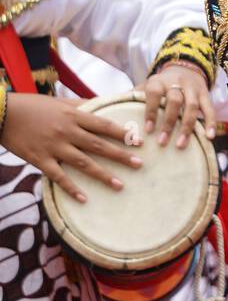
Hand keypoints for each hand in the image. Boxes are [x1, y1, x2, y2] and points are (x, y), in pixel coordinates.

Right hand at [3, 93, 142, 201]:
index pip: (103, 125)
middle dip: (120, 155)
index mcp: (73, 116)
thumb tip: (100, 103)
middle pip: (98, 145)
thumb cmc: (32, 106)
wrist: (3, 114)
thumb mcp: (59, 102)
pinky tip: (84, 198)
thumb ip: (80, 105)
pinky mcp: (40, 159)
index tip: (139, 141)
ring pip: (83, 163)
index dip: (123, 133)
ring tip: (120, 185)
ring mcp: (54, 147)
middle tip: (139, 164)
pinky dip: (71, 188)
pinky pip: (59, 177)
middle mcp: (67, 132)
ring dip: (103, 175)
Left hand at [139, 64, 216, 148]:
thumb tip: (107, 106)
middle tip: (162, 142)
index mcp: (158, 82)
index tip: (148, 131)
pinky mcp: (205, 94)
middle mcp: (176, 83)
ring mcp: (192, 89)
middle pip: (175, 101)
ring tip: (181, 145)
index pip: (154, 94)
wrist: (186, 67)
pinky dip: (211, 122)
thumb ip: (132, 96)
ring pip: (192, 106)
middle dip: (169, 122)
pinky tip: (209, 137)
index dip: (151, 111)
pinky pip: (210, 108)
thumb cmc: (161, 85)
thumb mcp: (146, 86)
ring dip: (187, 127)